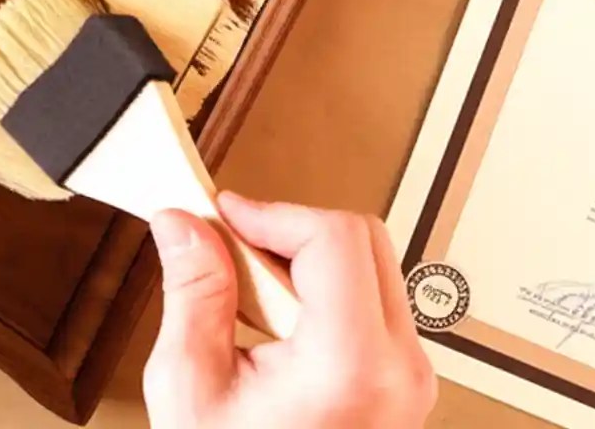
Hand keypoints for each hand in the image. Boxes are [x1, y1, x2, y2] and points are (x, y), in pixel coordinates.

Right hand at [143, 192, 436, 428]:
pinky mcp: (403, 382)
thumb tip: (183, 225)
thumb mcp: (191, 384)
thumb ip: (193, 291)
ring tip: (247, 294)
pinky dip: (322, 291)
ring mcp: (410, 379)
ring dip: (304, 259)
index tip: (225, 213)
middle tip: (230, 244)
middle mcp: (400, 369)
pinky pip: (373, 303)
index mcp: (351, 366)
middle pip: (363, 239)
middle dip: (288, 229)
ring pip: (371, 266)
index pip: (335, 237)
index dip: (272, 211)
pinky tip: (274, 320)